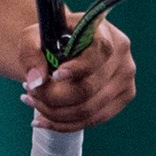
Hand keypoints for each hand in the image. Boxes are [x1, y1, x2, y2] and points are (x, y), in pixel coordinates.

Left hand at [20, 18, 135, 132]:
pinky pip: (94, 120)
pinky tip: (42, 119)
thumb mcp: (33, 36)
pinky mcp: (123, 98)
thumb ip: (31, 54)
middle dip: (53, 95)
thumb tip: (37, 82)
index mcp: (104, 32)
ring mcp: (126, 80)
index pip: (97, 53)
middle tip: (28, 91)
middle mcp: (121, 56)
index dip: (77, 68)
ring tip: (31, 101)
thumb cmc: (51, 39)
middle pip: (89, 88)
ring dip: (55, 112)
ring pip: (90, 110)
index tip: (55, 74)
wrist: (66, 46)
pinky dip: (65, 123)